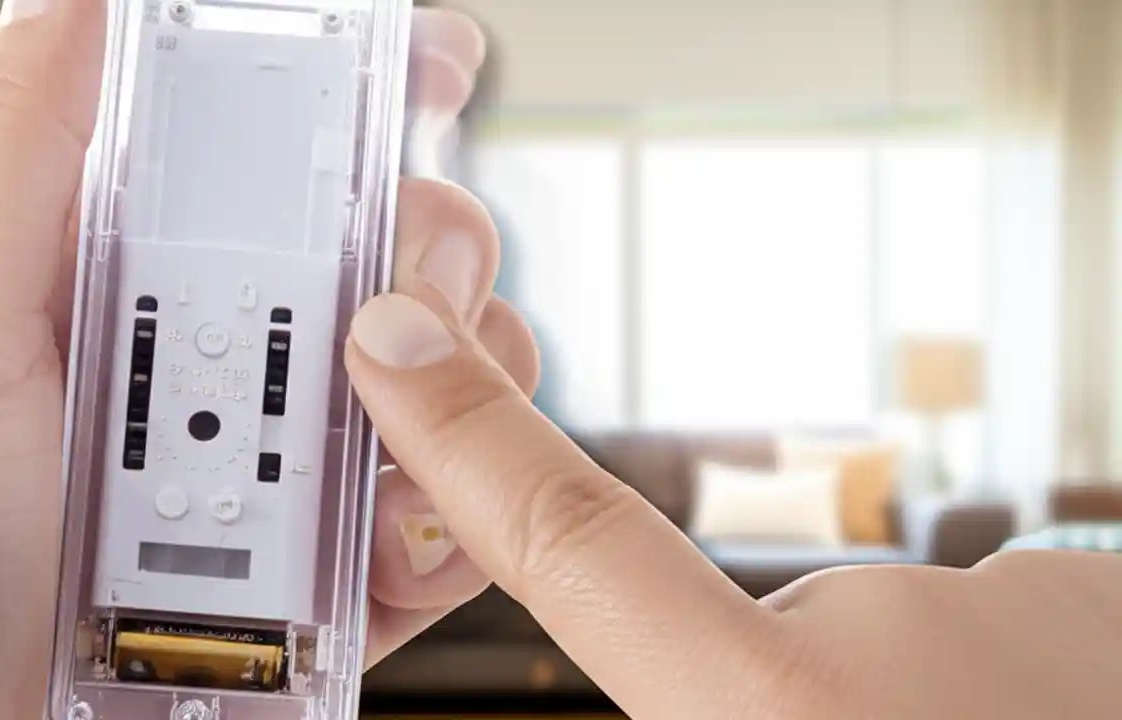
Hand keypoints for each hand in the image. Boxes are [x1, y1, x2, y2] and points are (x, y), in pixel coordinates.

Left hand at [0, 1, 525, 714]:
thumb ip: (12, 151)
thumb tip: (83, 1)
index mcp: (154, 267)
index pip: (287, 143)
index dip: (369, 95)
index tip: (436, 66)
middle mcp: (240, 347)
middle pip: (405, 246)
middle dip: (437, 251)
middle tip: (393, 302)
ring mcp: (301, 450)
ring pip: (461, 370)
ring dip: (460, 392)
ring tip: (369, 451)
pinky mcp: (345, 557)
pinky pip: (456, 507)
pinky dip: (456, 515)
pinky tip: (391, 540)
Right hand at [345, 298, 1121, 712]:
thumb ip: (695, 695)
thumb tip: (653, 664)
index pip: (572, 545)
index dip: (467, 435)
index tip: (391, 338)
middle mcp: (883, 636)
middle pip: (766, 646)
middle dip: (793, 713)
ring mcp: (1017, 601)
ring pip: (895, 655)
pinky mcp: (1092, 590)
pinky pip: (999, 641)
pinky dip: (1007, 700)